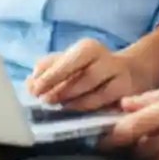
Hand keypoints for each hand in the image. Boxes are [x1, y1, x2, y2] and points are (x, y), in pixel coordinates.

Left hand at [25, 38, 148, 110]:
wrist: (128, 72)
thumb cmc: (89, 69)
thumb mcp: (67, 63)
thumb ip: (47, 70)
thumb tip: (30, 83)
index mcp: (88, 48)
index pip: (69, 61)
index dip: (51, 76)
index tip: (35, 89)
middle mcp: (106, 60)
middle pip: (85, 76)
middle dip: (63, 89)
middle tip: (45, 100)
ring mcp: (119, 78)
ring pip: (97, 92)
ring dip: (75, 101)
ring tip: (59, 106)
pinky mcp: (126, 94)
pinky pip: (107, 103)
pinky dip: (90, 108)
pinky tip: (77, 111)